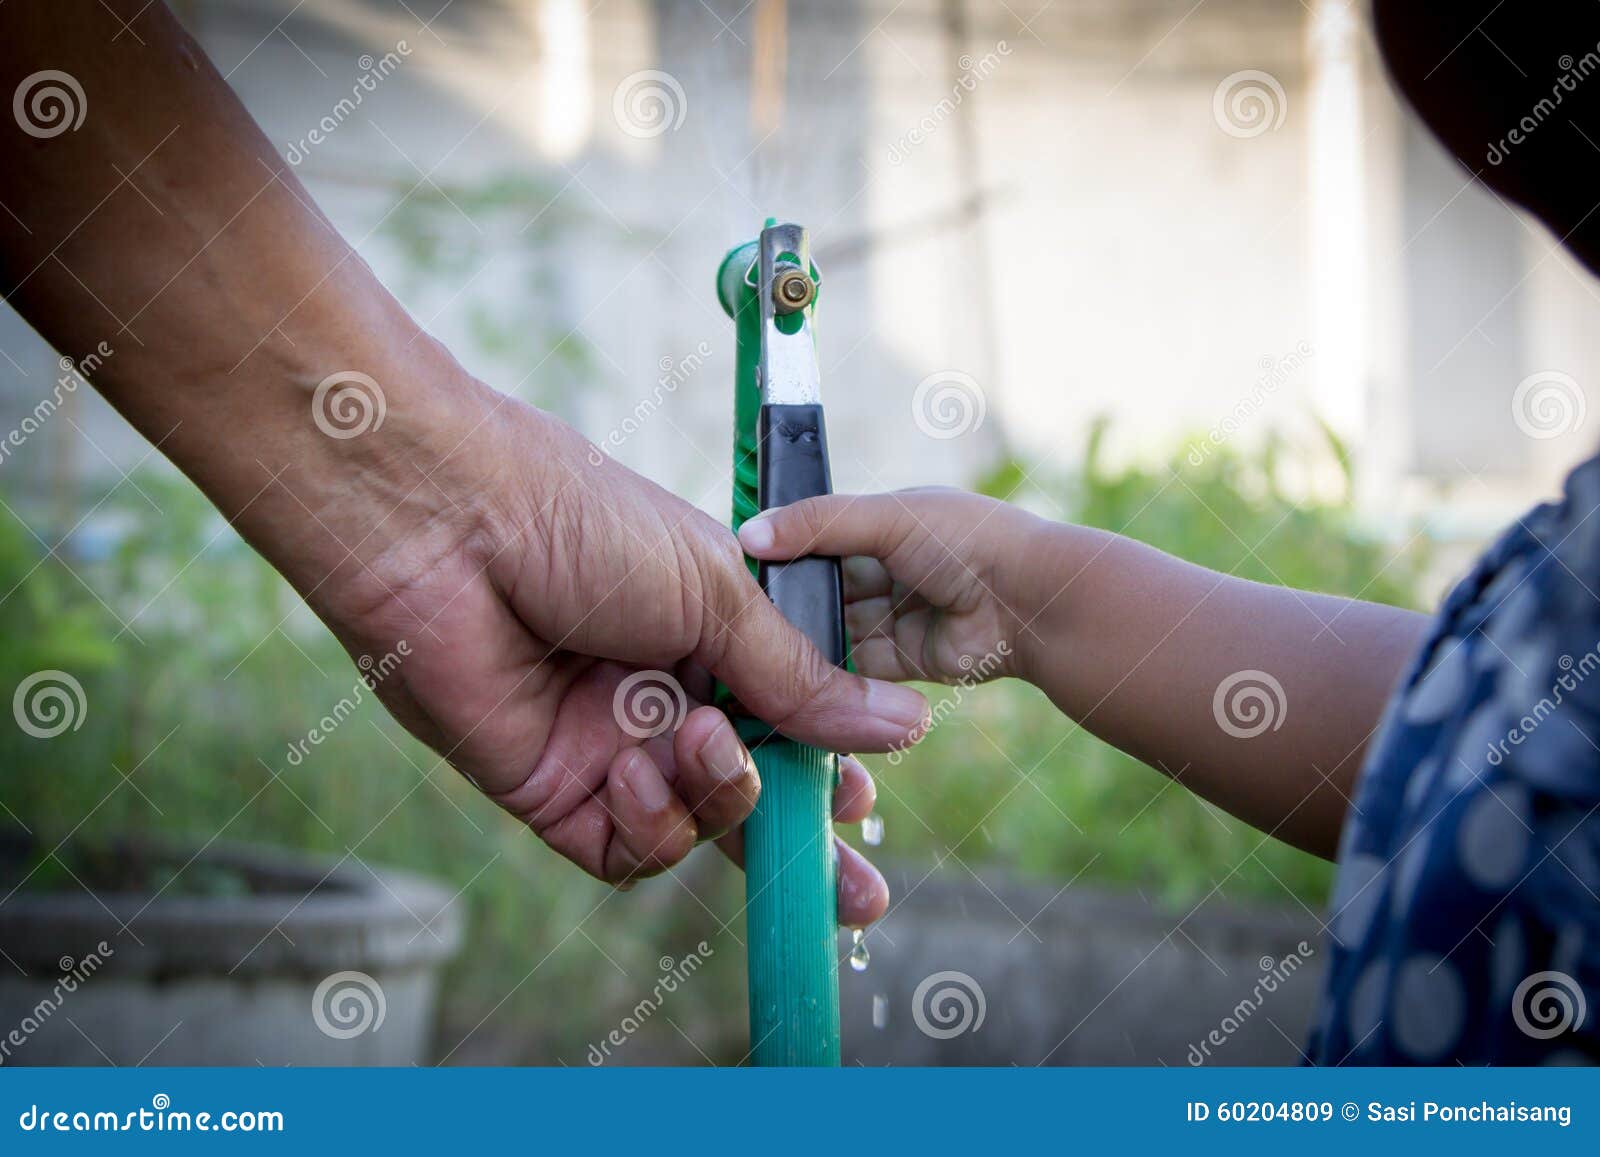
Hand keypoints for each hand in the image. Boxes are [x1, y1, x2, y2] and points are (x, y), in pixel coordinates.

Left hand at [304, 392, 927, 924]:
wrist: (448, 524)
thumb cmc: (585, 523)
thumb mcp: (719, 594)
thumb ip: (802, 678)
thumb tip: (902, 724)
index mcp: (711, 633)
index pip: (787, 719)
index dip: (828, 765)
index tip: (864, 800)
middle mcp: (662, 693)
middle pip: (747, 790)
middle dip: (802, 841)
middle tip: (856, 892)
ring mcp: (606, 743)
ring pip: (694, 824)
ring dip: (716, 798)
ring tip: (699, 741)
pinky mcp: (549, 787)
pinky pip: (625, 848)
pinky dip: (648, 823)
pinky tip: (633, 770)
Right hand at [737, 487, 1057, 685]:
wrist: (1032, 603)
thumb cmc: (970, 542)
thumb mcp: (889, 517)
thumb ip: (818, 523)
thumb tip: (748, 533)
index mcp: (882, 522)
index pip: (813, 536)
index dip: (778, 551)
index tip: (733, 567)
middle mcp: (885, 569)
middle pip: (817, 589)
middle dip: (787, 602)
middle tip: (741, 616)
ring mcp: (893, 615)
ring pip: (831, 631)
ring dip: (804, 640)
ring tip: (760, 648)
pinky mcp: (902, 660)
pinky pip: (854, 668)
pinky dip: (829, 673)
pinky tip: (793, 676)